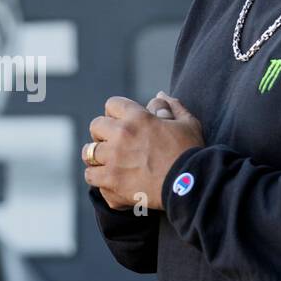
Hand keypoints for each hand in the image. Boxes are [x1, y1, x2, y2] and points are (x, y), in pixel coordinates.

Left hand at [82, 91, 203, 210]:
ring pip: (89, 152)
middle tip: (114, 144)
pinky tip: (109, 180)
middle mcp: (121, 134)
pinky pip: (90, 175)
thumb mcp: (187, 124)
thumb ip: (172, 107)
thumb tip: (159, 95)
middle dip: (103, 134)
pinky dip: (98, 178)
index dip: (116, 113)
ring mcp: (113, 158)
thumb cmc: (191, 153)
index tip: (122, 123)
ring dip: (98, 157)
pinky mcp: (111, 180)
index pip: (112, 104)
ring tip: (109, 163)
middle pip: (96, 126)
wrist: (192, 185)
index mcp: (138, 117)